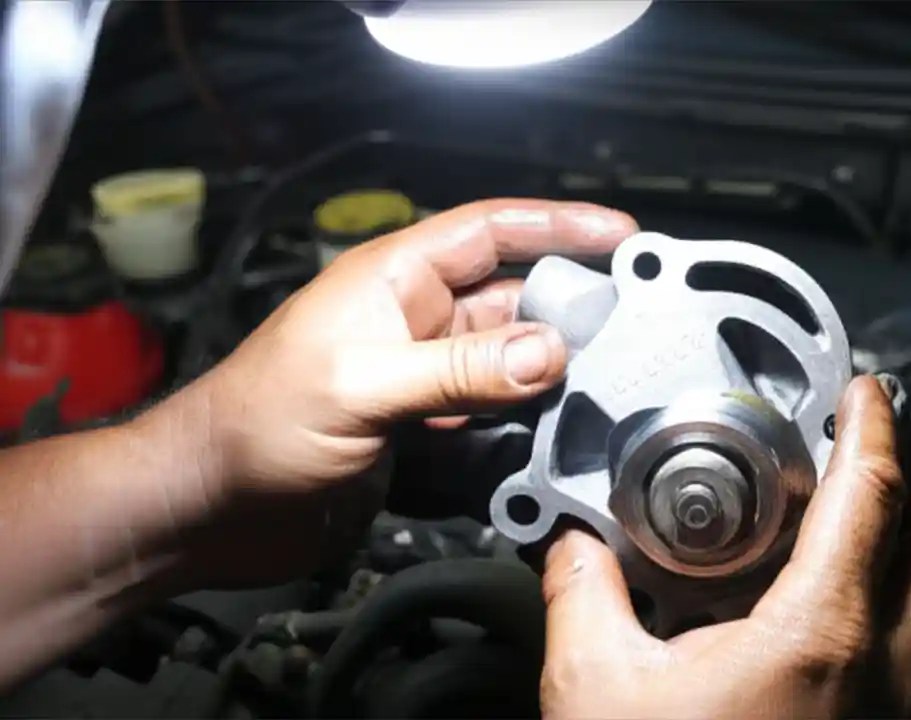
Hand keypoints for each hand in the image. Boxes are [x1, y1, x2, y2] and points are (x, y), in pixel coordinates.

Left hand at [174, 199, 637, 584]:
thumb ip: (456, 370)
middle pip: (513, 294)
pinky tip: (555, 424)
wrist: (211, 507)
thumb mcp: (359, 386)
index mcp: (392, 279)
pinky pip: (491, 406)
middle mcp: (413, 318)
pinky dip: (525, 413)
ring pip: (508, 354)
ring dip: (553, 365)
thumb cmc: (252, 427)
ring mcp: (420, 371)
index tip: (620, 234)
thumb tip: (545, 352)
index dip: (558, 225)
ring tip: (607, 375)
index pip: (491, 231)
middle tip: (633, 320)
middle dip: (572, 302)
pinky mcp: (422, 421)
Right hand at [540, 376, 910, 718]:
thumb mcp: (595, 690)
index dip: (873, 425)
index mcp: (819, 637)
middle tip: (877, 452)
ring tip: (904, 527)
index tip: (865, 393)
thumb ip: (582, 595)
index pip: (872, 494)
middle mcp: (890, 675)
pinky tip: (908, 625)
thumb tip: (571, 544)